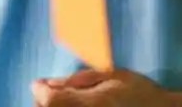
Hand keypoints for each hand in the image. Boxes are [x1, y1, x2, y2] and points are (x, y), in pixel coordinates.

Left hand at [31, 69, 181, 106]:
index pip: (48, 99)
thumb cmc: (142, 94)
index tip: (39, 83)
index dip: (40, 90)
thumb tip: (50, 82)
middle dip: (44, 101)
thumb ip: (81, 79)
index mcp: (90, 103)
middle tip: (50, 92)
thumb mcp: (114, 77)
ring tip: (62, 102)